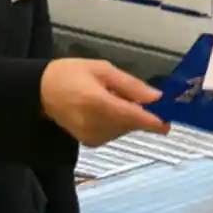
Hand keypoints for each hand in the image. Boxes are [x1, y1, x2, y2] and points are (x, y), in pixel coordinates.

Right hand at [38, 58, 170, 146]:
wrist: (41, 91)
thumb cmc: (72, 73)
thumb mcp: (103, 70)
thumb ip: (130, 85)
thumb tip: (156, 97)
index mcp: (98, 103)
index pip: (133, 117)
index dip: (154, 120)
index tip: (170, 119)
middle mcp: (95, 125)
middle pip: (131, 124)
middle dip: (142, 113)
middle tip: (145, 98)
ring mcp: (92, 136)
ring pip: (125, 129)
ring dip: (129, 117)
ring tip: (116, 98)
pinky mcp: (90, 143)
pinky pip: (115, 133)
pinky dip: (119, 122)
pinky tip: (109, 109)